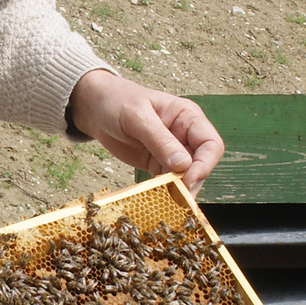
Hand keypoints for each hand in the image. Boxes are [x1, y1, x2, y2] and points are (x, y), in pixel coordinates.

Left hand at [68, 70, 223, 189]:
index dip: (205, 164)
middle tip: (177, 199)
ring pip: (186, 178)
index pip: (210, 144)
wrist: (95, 107)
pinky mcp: (157, 165)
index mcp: (188, 117)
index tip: (188, 180)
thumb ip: (160, 139)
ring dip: (178, 191)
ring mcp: (172, 152)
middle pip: (201, 165)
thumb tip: (183, 164)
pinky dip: (164, 193)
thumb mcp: (137, 117)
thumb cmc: (118, 101)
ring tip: (166, 203)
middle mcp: (185, 136)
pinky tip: (156, 200)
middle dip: (192, 183)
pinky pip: (167, 183)